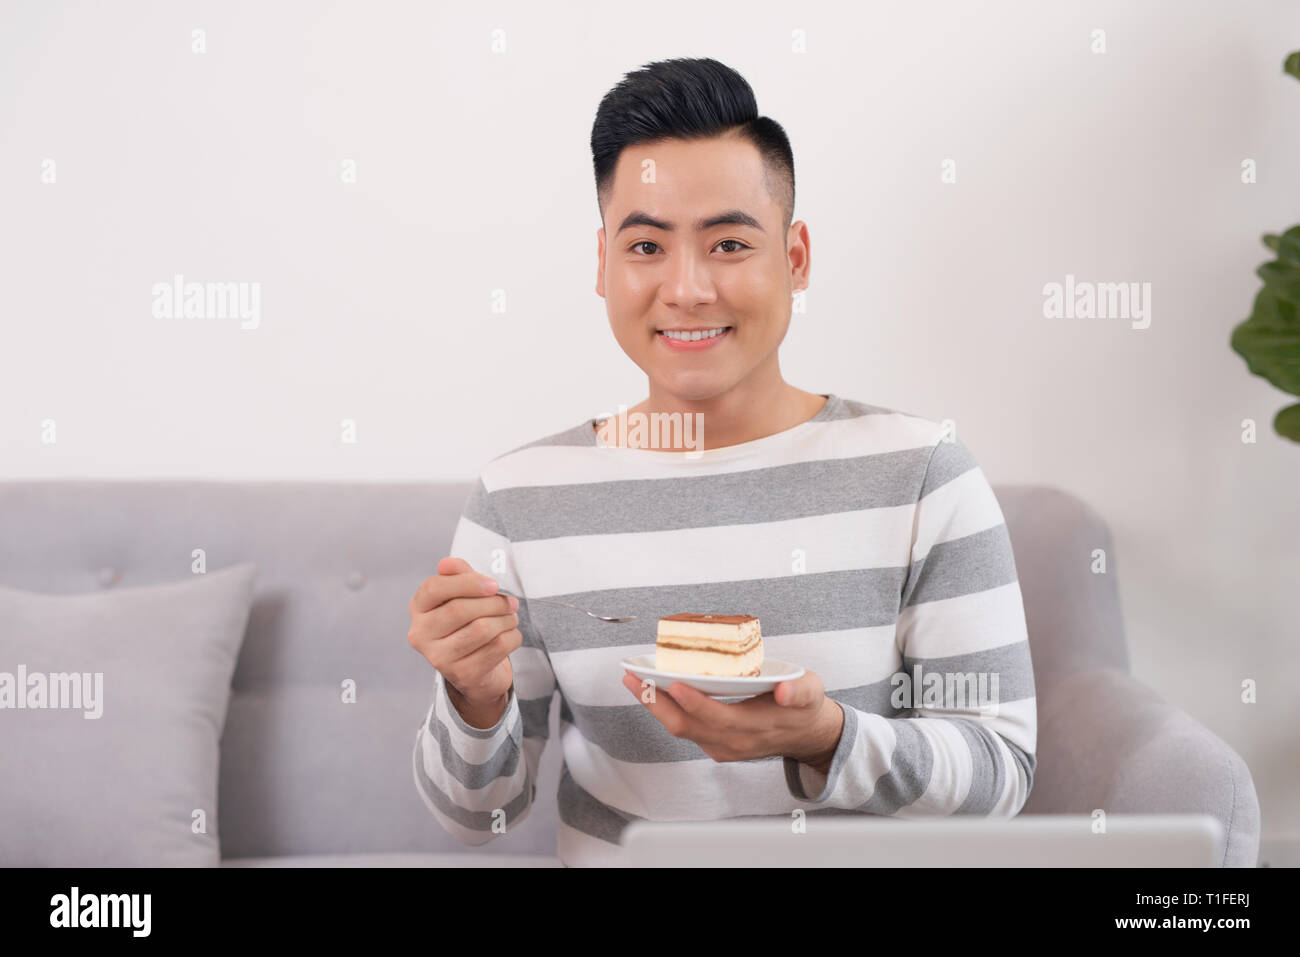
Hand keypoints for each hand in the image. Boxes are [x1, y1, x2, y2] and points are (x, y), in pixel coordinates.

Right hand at [408, 557, 520, 714]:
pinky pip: (497, 647)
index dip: (467, 582)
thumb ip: (458, 575)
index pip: (434, 588)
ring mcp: (440, 658)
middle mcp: (421, 635)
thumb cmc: (466, 624)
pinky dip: (512, 636)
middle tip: (510, 602)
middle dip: (493, 602)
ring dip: (505, 619)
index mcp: (418, 609)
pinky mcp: (463, 674)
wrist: (475, 670)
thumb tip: (447, 563)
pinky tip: (510, 634)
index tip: (492, 584)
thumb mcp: (461, 595)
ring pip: (481, 629)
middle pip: (459, 609)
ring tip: (510, 617)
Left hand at [621, 669, 844, 772]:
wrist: (806, 735)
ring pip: (681, 729)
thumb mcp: (812, 692)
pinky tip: (653, 691)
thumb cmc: (804, 707)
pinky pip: (685, 729)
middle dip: (657, 703)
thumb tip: (783, 691)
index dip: (695, 703)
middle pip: (688, 726)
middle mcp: (734, 742)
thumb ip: (799, 690)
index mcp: (757, 727)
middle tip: (634, 679)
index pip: (719, 718)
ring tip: (634, 681)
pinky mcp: (715, 745)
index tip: (675, 684)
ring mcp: (722, 747)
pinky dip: (666, 710)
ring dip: (655, 706)